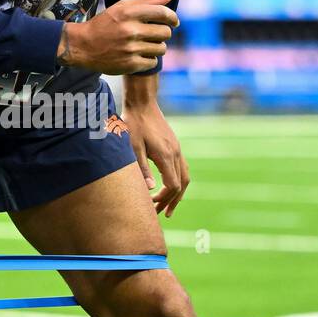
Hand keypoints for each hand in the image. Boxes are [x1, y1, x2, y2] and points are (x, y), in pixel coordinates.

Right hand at [56, 0, 177, 73]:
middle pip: (165, 32)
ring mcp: (131, 49)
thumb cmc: (104, 24)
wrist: (83, 46)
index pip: (162, 13)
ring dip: (157, 47)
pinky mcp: (130, 65)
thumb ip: (146, 1)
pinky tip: (138, 55)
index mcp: (129, 13)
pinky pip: (153, 62)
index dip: (172, 17)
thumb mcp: (121, 7)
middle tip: (154, 34)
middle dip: (163, 33)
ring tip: (145, 45)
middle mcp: (131, 31)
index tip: (174, 21)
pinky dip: (148, 59)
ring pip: (161, 48)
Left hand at [121, 99, 189, 217]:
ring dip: (178, 193)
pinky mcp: (174, 145)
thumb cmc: (134, 123)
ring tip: (168, 206)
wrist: (143, 102)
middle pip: (181, 184)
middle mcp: (175, 153)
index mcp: (166, 155)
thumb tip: (151, 190)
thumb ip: (142, 169)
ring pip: (185, 177)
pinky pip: (182, 168)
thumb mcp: (132, 147)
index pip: (173, 185)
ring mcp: (177, 149)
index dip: (164, 199)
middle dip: (172, 201)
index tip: (152, 205)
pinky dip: (179, 182)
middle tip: (161, 214)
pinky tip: (169, 187)